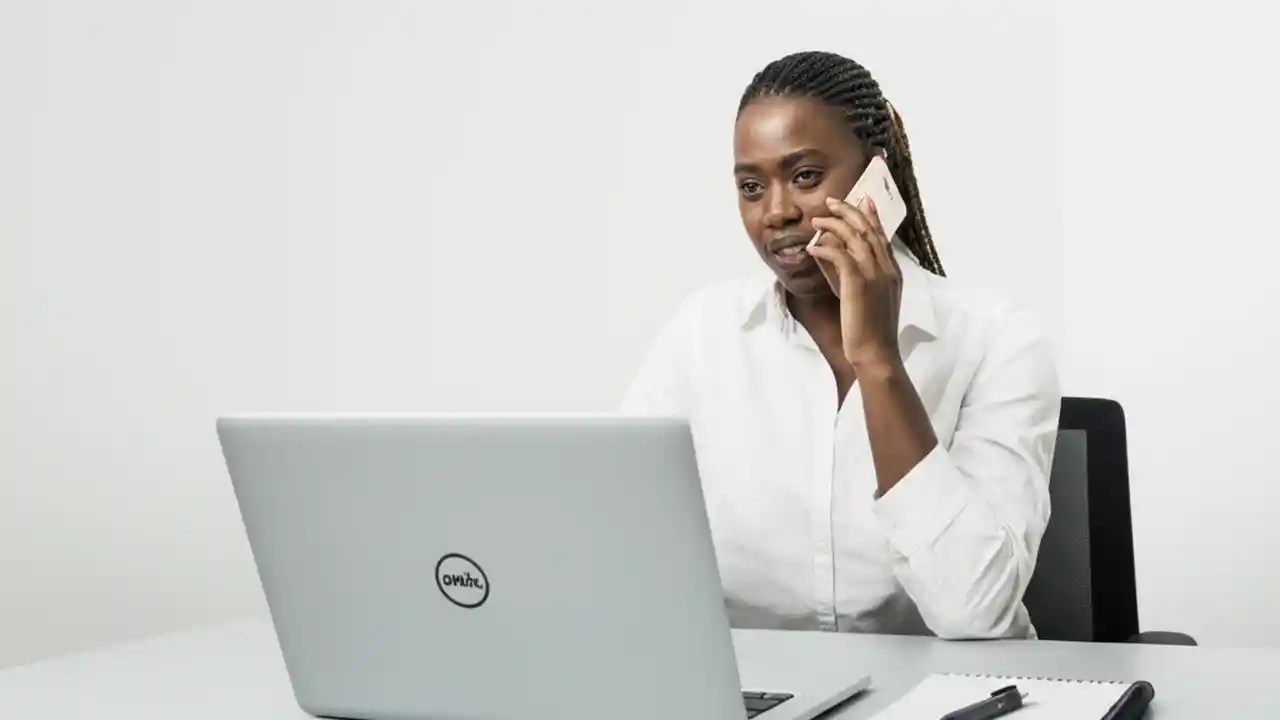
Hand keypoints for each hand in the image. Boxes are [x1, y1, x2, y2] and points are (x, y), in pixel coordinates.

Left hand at [807, 196, 902, 371]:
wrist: (877, 353)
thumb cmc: (870, 330)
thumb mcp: (866, 298)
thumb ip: (854, 276)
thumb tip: (832, 256)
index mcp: (893, 272)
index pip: (881, 236)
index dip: (871, 216)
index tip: (862, 200)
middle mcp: (887, 269)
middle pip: (868, 230)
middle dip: (850, 211)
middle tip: (833, 201)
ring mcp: (875, 275)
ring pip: (855, 237)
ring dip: (834, 225)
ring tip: (817, 220)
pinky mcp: (858, 284)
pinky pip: (841, 256)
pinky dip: (826, 249)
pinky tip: (813, 248)